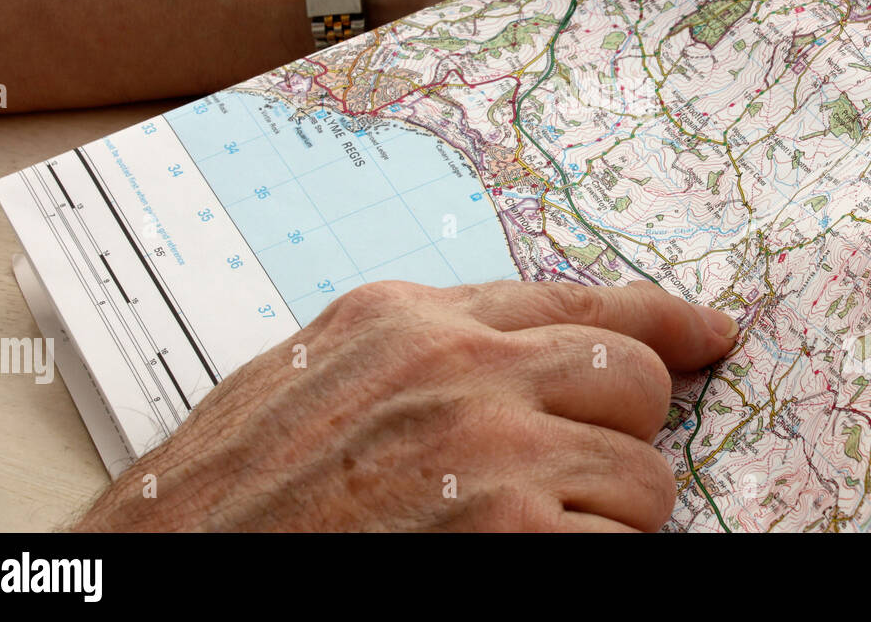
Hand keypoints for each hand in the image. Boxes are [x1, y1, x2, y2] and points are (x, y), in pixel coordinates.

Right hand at [72, 279, 737, 531]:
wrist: (159, 573)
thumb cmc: (223, 505)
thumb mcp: (312, 389)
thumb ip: (423, 358)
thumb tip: (528, 358)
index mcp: (409, 323)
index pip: (578, 297)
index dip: (661, 318)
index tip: (711, 332)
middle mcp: (459, 370)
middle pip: (630, 376)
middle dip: (618, 434)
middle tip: (564, 482)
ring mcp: (491, 454)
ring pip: (643, 474)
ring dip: (604, 518)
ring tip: (515, 541)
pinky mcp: (512, 542)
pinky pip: (623, 546)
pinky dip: (593, 560)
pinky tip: (516, 566)